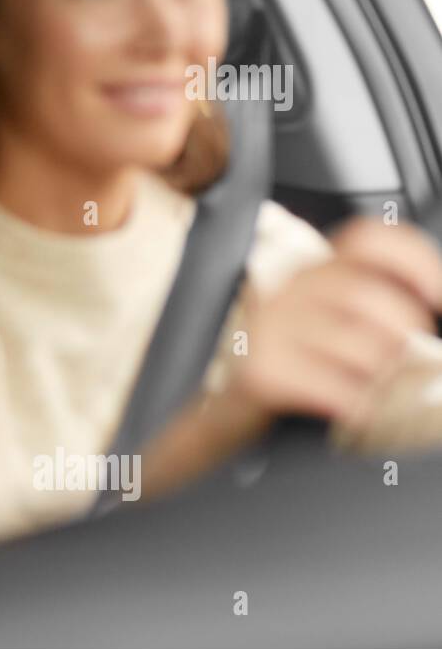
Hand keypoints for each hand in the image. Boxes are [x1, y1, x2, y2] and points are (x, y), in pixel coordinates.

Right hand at [227, 217, 441, 425]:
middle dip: (406, 332)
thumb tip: (428, 310)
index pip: (368, 239)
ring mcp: (272, 331)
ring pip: (362, 347)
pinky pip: (337, 389)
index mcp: (314, 273)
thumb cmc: (294, 366)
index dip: (414, 259)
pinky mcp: (263, 371)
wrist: (228, 409)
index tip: (437, 294)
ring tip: (371, 386)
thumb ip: (370, 305)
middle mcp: (290, 292)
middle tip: (403, 355)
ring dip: (382, 375)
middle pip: (370, 296)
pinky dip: (359, 405)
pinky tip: (354, 408)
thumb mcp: (326, 322)